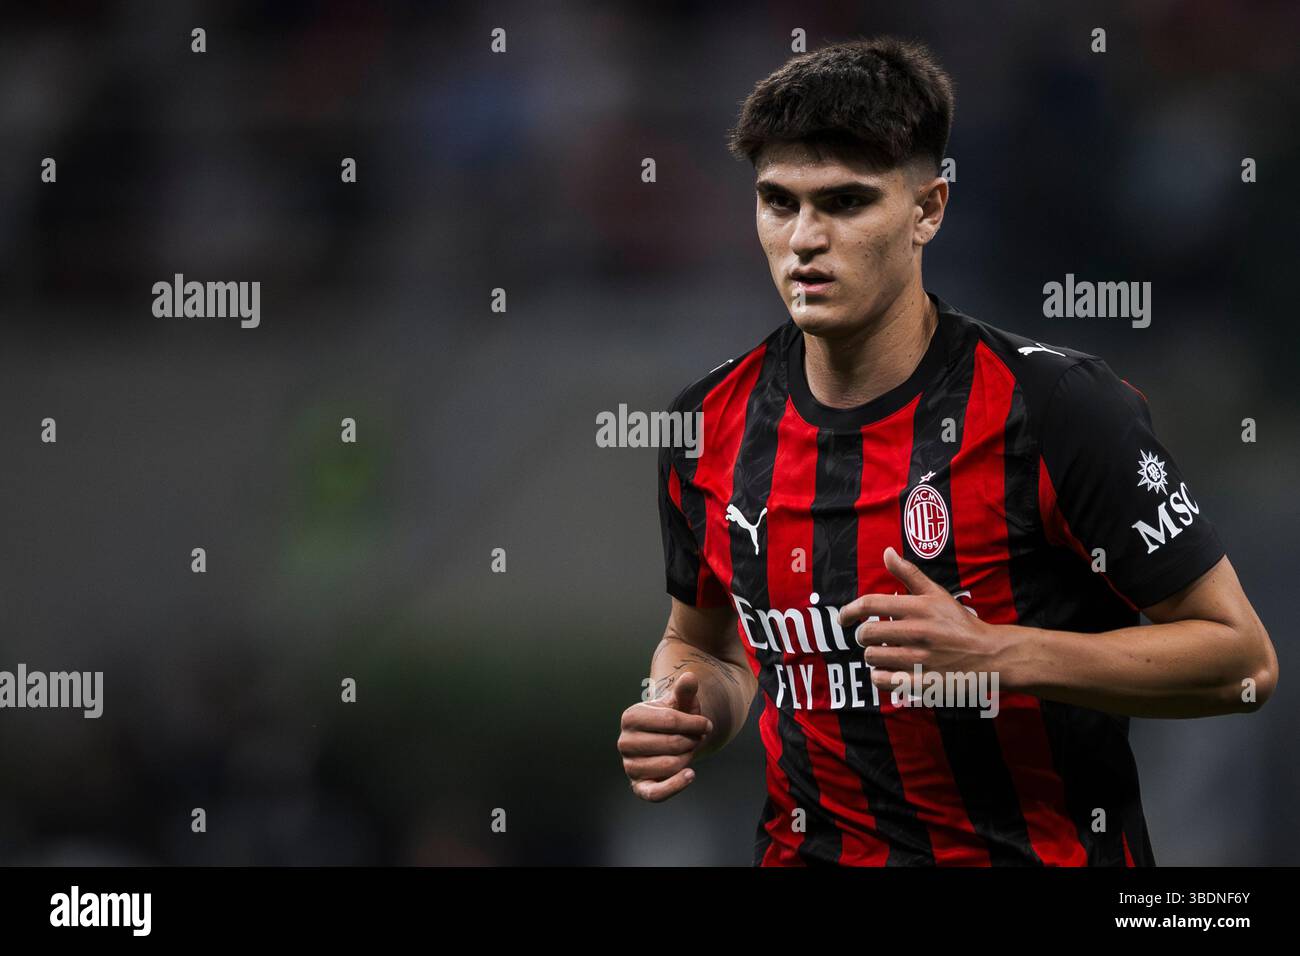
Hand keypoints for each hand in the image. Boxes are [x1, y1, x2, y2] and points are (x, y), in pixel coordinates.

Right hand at [618, 670, 712, 801]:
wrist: (667, 739)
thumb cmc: (674, 718)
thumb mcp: (680, 702)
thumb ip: (685, 690)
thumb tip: (690, 677)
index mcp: (631, 716)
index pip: (671, 720)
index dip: (695, 723)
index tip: (707, 724)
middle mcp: (624, 742)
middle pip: (673, 744)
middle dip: (692, 741)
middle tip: (696, 738)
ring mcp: (630, 766)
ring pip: (670, 765)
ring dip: (688, 758)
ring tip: (688, 751)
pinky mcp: (639, 787)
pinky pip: (655, 793)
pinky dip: (675, 785)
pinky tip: (690, 775)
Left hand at [838, 547, 1001, 691]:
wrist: (991, 655)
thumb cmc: (959, 623)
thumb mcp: (937, 593)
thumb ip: (909, 574)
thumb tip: (886, 552)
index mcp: (919, 608)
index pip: (870, 604)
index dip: (849, 610)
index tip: (844, 618)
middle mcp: (918, 632)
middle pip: (866, 634)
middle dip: (863, 635)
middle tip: (872, 637)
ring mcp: (920, 659)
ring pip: (872, 657)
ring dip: (873, 655)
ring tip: (885, 653)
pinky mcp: (923, 683)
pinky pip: (883, 681)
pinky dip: (879, 676)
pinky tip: (888, 671)